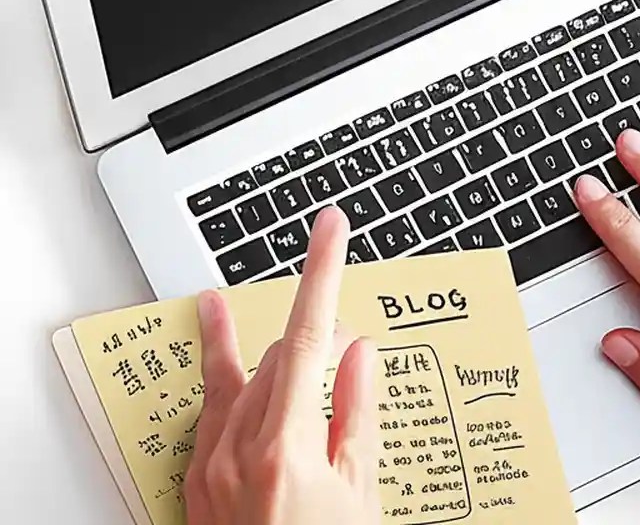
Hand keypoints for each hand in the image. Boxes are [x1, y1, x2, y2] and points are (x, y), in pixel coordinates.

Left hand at [186, 207, 379, 524]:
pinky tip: (219, 340)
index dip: (321, 273)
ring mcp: (209, 464)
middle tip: (355, 348)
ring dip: (277, 357)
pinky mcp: (194, 479)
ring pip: (242, 377)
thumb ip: (358, 414)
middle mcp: (236, 449)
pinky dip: (229, 376)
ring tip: (290, 317)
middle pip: (277, 356)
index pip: (307, 336)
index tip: (329, 228)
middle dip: (317, 341)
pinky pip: (212, 408)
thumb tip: (360, 351)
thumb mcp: (360, 494)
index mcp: (286, 448)